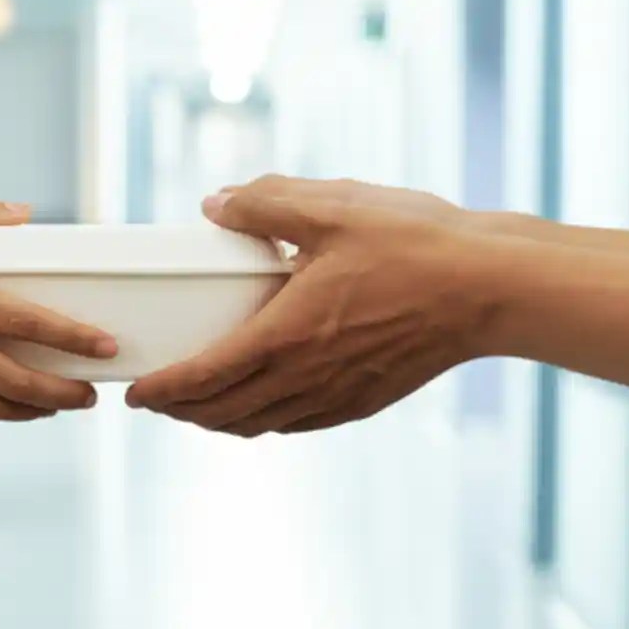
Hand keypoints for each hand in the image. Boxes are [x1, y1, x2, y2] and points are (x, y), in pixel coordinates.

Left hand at [126, 177, 495, 437]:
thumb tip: (213, 205)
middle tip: (157, 402)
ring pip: (262, 425)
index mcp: (289, 332)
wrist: (492, 288)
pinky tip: (265, 408)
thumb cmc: (416, 244)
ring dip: (221, 421)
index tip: (136, 394)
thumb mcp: (334, 207)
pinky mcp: (368, 399)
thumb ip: (266, 204)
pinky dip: (266, 422)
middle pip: (226, 411)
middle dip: (183, 412)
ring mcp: (340, 395)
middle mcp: (308, 376)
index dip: (165, 388)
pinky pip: (300, 423)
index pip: (207, 375)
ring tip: (200, 409)